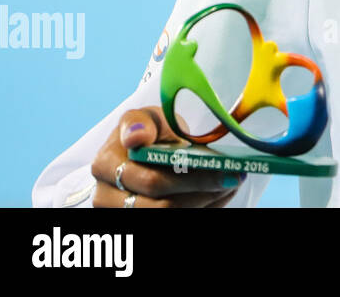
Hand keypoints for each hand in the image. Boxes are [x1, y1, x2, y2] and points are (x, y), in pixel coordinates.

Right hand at [91, 106, 243, 207]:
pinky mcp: (138, 221)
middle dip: (202, 191)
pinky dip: (202, 209)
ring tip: (230, 184)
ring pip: (168, 217)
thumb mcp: (145, 118)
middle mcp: (106, 196)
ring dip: (205, 203)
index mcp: (105, 165)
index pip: (150, 181)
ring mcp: (120, 212)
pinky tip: (219, 195)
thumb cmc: (148, 131)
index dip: (188, 179)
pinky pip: (174, 220)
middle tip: (234, 178)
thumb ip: (139, 123)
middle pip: (161, 206)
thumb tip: (136, 137)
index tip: (219, 167)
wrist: (144, 149)